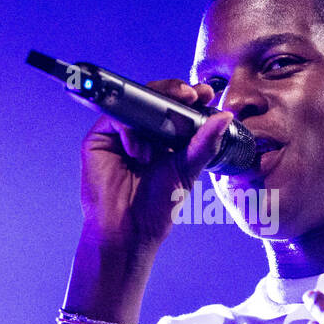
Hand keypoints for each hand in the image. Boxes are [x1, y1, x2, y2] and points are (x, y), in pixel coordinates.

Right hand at [79, 80, 233, 251]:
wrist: (129, 232)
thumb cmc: (157, 207)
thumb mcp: (187, 171)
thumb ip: (204, 144)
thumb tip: (225, 116)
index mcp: (164, 138)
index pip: (176, 107)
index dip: (191, 96)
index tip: (206, 93)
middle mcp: (141, 132)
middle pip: (155, 97)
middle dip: (174, 92)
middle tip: (191, 95)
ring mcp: (119, 134)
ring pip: (135, 102)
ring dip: (154, 108)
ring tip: (166, 131)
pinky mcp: (98, 140)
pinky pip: (114, 119)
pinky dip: (129, 130)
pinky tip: (139, 152)